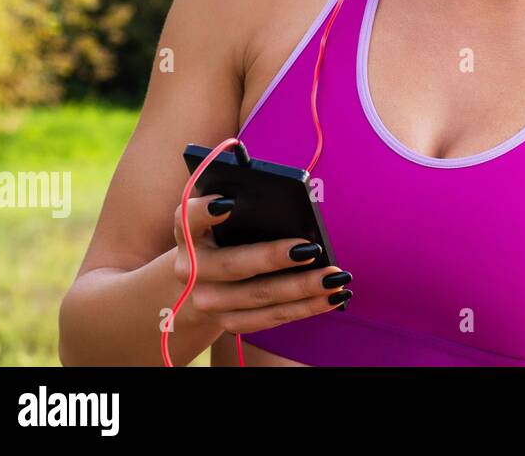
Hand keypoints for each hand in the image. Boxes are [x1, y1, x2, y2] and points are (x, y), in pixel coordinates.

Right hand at [171, 193, 351, 334]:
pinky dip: (306, 308)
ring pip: (259, 297)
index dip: (205, 212)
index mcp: (188, 230)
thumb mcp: (225, 214)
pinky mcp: (229, 321)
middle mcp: (190, 269)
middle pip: (235, 265)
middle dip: (275, 258)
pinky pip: (271, 318)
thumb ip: (244, 202)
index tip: (229, 203)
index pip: (189, 217)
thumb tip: (287, 202)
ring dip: (303, 289)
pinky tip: (333, 297)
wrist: (201, 278)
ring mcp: (208, 300)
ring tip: (336, 277)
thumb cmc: (225, 232)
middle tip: (312, 248)